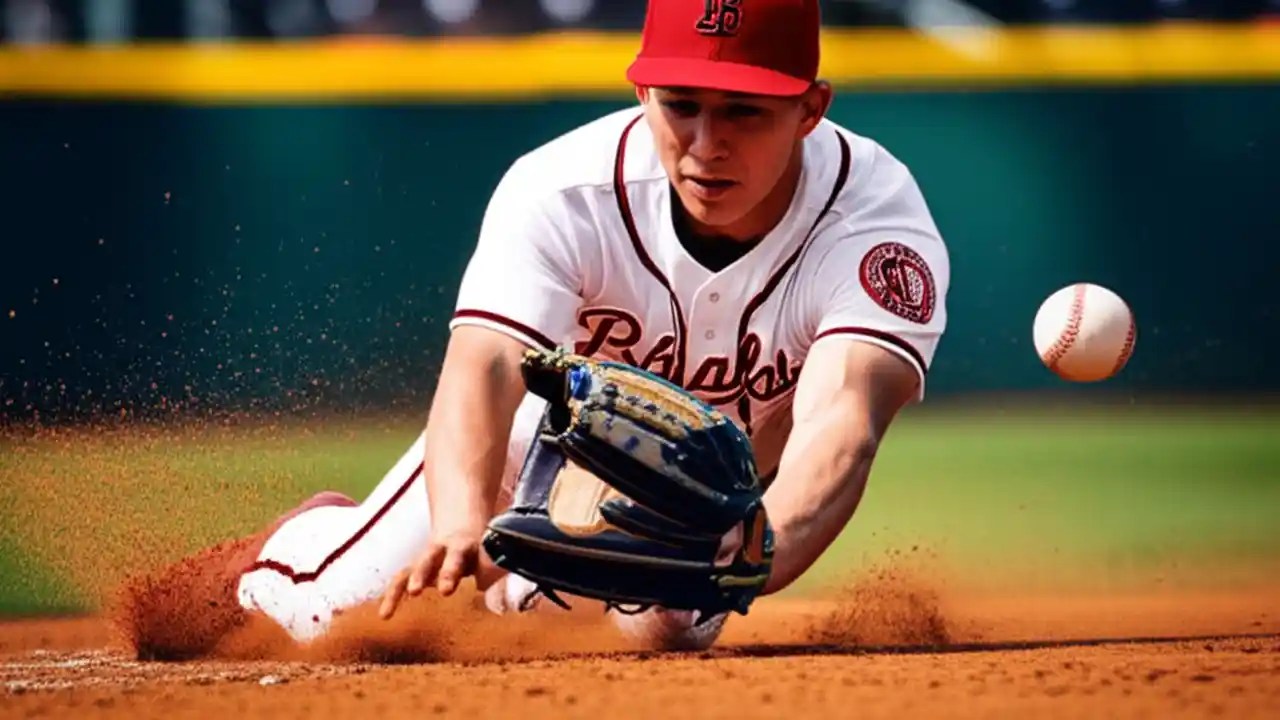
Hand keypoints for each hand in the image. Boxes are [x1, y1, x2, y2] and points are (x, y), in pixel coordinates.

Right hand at [378, 528, 501, 619]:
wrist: (461, 527)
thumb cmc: (478, 549)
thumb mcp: (488, 554)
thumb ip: (490, 570)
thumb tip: (491, 594)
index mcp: (463, 546)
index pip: (456, 557)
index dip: (449, 572)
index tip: (445, 590)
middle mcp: (440, 550)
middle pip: (428, 560)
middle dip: (420, 575)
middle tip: (414, 591)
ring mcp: (425, 558)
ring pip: (410, 569)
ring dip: (399, 589)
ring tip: (388, 612)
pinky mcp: (414, 569)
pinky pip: (400, 581)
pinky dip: (392, 597)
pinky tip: (384, 615)